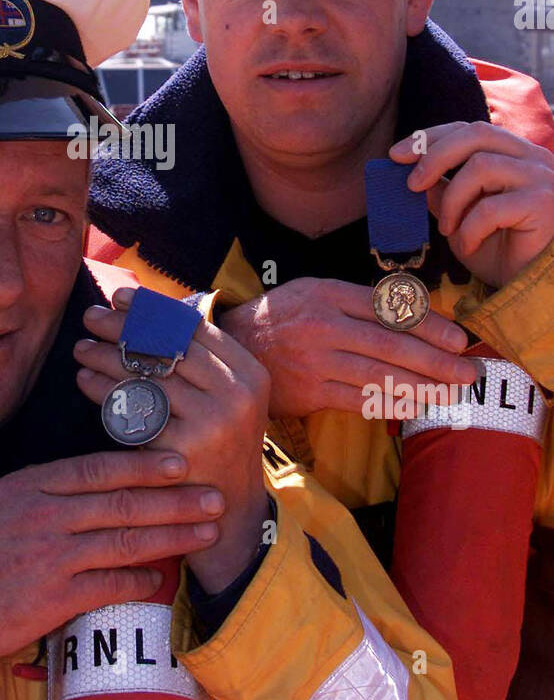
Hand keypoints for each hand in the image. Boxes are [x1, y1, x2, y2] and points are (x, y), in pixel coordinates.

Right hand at [0, 449, 223, 693]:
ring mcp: (50, 558)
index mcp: (29, 487)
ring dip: (173, 536)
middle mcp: (43, 517)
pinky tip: (163, 574)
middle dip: (175, 499)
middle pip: (123, 503)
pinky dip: (141, 578)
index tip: (181, 461)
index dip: (144, 464)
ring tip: (206, 531)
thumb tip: (87, 484)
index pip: (98, 469)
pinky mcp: (53, 600)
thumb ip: (39, 492)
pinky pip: (110, 585)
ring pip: (126, 541)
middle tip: (213, 495)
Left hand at [74, 288, 271, 593]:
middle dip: (123, 327)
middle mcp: (236, 393)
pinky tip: (85, 381)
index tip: (121, 298)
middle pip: (167, 346)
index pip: (195, 327)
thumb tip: (151, 312)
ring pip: (146, 375)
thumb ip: (201, 360)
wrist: (229, 512)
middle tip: (91, 317)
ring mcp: (212, 422)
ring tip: (81, 348)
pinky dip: (104, 391)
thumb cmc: (219, 445)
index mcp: (250, 372)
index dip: (153, 308)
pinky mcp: (182, 450)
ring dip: (105, 356)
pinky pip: (134, 410)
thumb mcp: (229, 398)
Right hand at [219, 278, 478, 419]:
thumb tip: (411, 316)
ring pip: (379, 375)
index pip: (390, 310)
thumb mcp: (315, 292)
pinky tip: (413, 407)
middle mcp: (324, 325)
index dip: (429, 325)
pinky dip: (389, 404)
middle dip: (436, 361)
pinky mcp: (309, 391)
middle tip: (467, 372)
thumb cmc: (283, 317)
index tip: (458, 339)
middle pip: (391, 344)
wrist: (232, 346)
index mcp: (330, 294)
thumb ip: (358, 301)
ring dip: (421, 387)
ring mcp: (316, 360)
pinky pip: (358, 400)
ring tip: (450, 394)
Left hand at [391, 122, 553, 288]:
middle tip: (412, 185)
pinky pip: (491, 207)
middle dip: (435, 156)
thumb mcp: (462, 218)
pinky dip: (469, 228)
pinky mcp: (544, 203)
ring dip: (453, 200)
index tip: (397, 155)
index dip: (431, 137)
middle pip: (476, 134)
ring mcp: (542, 178)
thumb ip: (443, 192)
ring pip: (481, 166)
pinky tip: (467, 245)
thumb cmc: (502, 252)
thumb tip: (410, 171)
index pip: (471, 130)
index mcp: (515, 154)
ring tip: (447, 229)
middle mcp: (533, 158)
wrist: (532, 288)